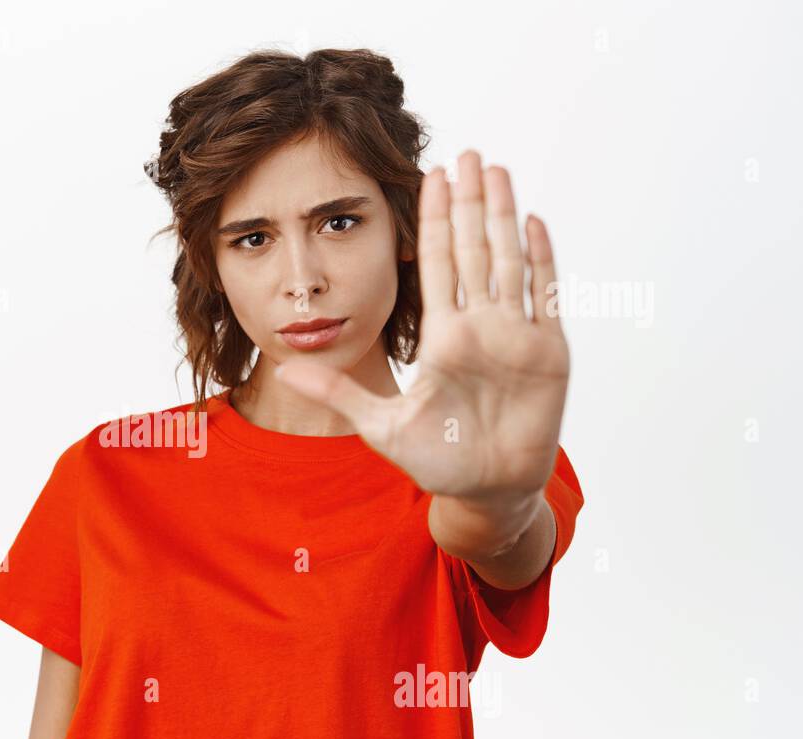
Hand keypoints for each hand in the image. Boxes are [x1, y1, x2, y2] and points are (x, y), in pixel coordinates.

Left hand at [275, 150, 569, 503]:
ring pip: (508, 260)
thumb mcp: (380, 424)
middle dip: (468, 202)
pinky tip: (533, 221)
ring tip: (495, 170)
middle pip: (472, 249)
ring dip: (503, 215)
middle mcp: (478, 326)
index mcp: (441, 336)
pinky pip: (545, 297)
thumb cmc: (438, 461)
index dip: (431, 221)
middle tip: (463, 153)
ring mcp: (514, 336)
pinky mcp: (547, 353)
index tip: (426, 177)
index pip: (433, 264)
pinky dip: (541, 260)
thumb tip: (284, 367)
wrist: (485, 491)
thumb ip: (337, 392)